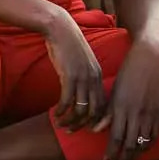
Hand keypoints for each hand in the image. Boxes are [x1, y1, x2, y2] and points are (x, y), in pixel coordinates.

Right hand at [42, 8, 105, 130]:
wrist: (60, 28)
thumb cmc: (68, 44)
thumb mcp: (82, 62)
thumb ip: (85, 76)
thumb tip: (81, 92)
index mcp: (98, 76)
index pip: (103, 105)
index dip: (96, 120)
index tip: (86, 128)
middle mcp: (93, 79)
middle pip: (94, 111)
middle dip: (83, 125)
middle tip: (71, 131)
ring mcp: (83, 78)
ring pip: (81, 110)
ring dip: (70, 121)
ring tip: (61, 125)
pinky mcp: (70, 76)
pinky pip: (67, 101)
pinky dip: (62, 111)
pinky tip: (56, 114)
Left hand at [98, 39, 158, 159]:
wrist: (150, 58)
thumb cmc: (128, 72)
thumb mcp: (114, 90)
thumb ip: (107, 112)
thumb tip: (96, 130)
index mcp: (122, 107)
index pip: (115, 138)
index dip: (111, 153)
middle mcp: (136, 113)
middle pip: (129, 145)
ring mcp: (150, 113)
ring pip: (142, 143)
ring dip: (134, 156)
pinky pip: (154, 135)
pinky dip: (147, 146)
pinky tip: (141, 150)